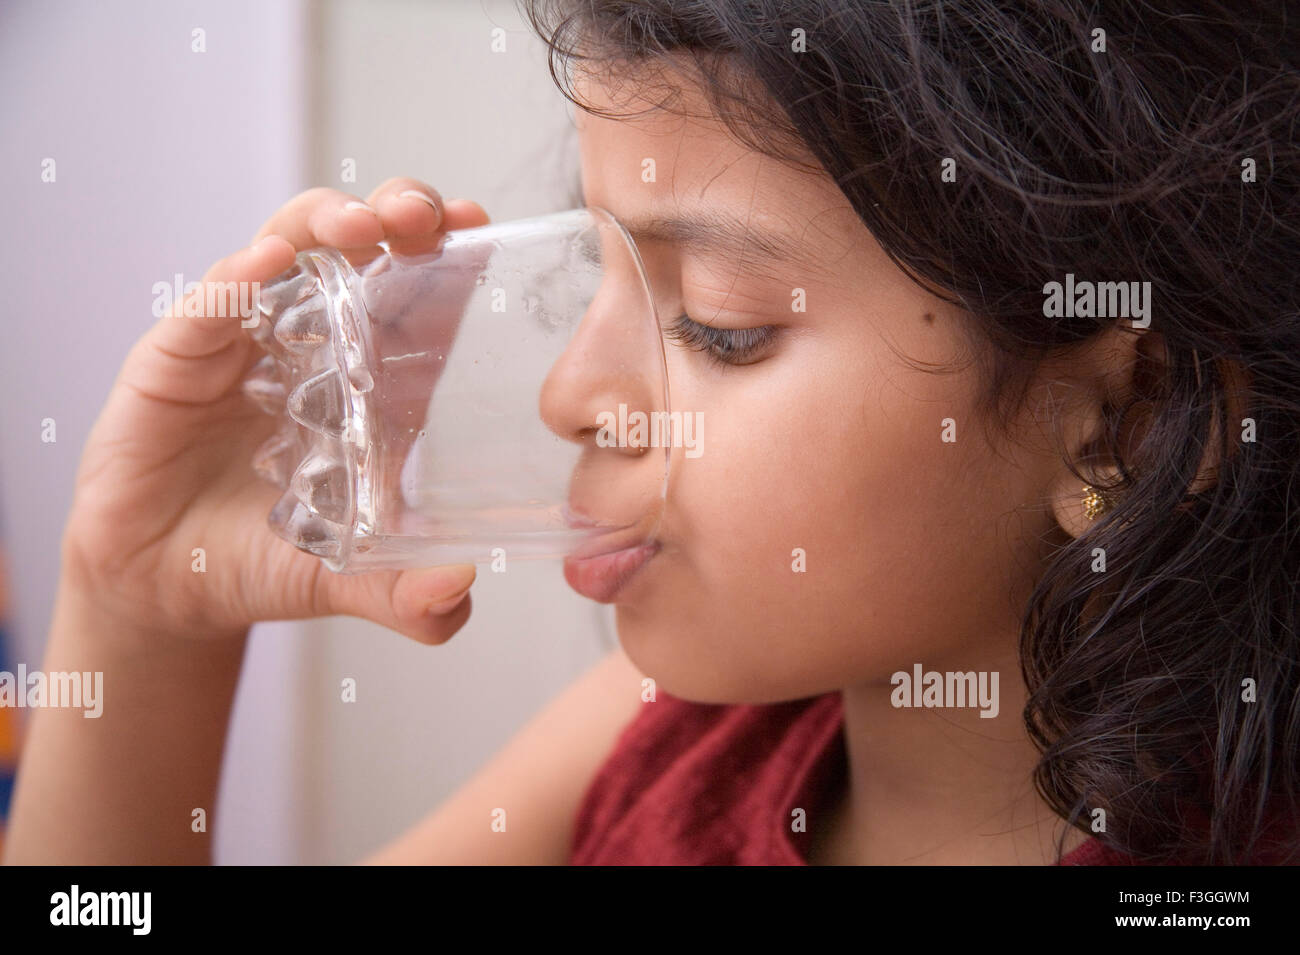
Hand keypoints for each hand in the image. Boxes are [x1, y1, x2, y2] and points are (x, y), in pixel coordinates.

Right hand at [61, 179, 491, 645]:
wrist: (169, 588)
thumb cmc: (268, 562)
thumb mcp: (346, 579)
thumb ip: (404, 596)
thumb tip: (456, 595)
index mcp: (372, 382)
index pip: (418, 297)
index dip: (449, 256)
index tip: (478, 226)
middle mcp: (314, 345)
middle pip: (362, 250)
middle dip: (396, 215)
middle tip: (425, 215)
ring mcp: (246, 341)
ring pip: (288, 248)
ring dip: (326, 223)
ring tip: (361, 224)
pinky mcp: (178, 358)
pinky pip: (209, 304)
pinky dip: (237, 278)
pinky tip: (265, 264)